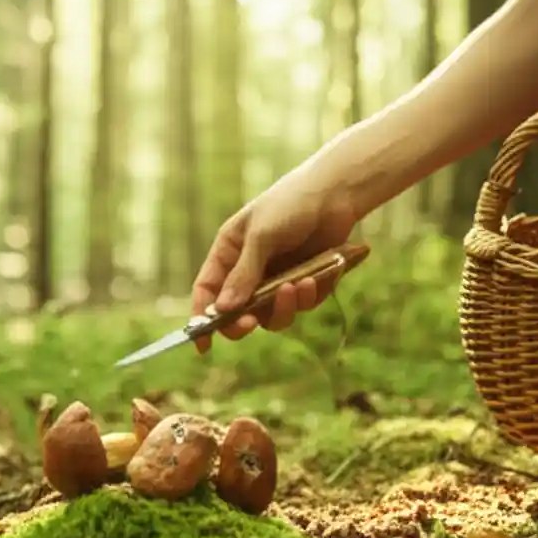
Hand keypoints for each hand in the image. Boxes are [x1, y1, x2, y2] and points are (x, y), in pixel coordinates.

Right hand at [190, 171, 358, 353]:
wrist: (336, 193)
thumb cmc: (290, 204)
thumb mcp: (262, 236)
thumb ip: (243, 274)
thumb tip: (222, 310)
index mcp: (229, 252)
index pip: (207, 291)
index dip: (202, 318)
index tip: (204, 343)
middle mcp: (250, 269)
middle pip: (238, 313)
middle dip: (245, 321)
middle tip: (252, 323)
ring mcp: (277, 278)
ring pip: (272, 315)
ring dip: (284, 307)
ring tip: (298, 286)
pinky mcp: (305, 283)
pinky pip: (301, 306)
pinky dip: (308, 296)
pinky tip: (316, 278)